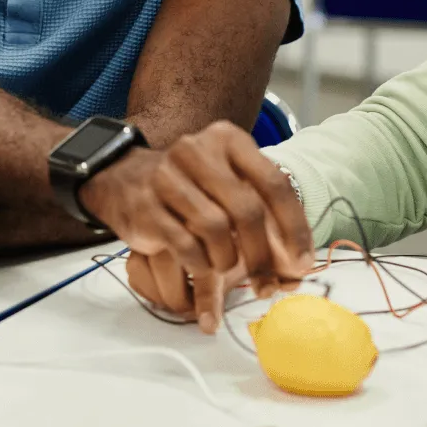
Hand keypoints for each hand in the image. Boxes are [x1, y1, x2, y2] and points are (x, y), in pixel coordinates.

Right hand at [81, 121, 313, 332]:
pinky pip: (186, 247)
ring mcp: (168, 177)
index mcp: (228, 140)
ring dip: (228, 261)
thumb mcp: (227, 182)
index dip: (294, 228)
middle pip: (247, 210)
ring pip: (216, 230)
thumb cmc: (192, 186)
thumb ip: (263, 213)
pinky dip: (201, 267)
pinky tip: (203, 271)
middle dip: (263, 256)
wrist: (123, 177)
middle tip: (268, 286)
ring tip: (226, 268)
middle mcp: (198, 151)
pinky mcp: (146, 207)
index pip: (274, 183)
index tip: (304, 263)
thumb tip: (296, 268)